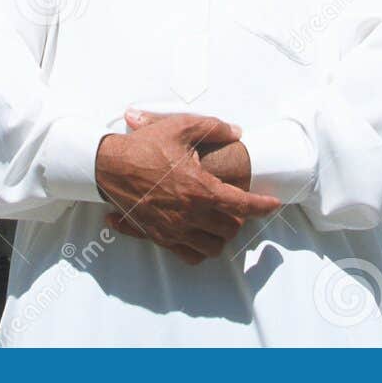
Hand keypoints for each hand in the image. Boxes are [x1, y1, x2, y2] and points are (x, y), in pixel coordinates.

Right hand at [95, 111, 279, 264]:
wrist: (108, 166)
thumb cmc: (145, 145)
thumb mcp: (180, 127)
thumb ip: (213, 127)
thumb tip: (236, 132)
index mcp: (200, 190)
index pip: (242, 205)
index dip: (263, 206)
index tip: (273, 204)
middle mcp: (189, 215)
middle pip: (230, 230)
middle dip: (239, 219)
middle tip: (237, 205)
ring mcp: (173, 229)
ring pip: (212, 248)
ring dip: (221, 236)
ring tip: (219, 221)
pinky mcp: (159, 237)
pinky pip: (188, 256)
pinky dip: (198, 249)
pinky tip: (197, 234)